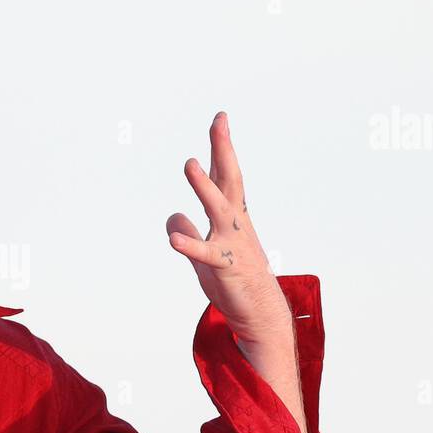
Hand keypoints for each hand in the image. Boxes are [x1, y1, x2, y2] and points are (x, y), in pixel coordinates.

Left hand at [166, 112, 292, 345]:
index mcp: (230, 217)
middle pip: (228, 180)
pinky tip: (172, 239)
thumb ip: (189, 232)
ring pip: (218, 209)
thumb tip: (173, 217)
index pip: (224, 176)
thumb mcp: (204, 255)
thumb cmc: (234, 281)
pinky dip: (189, 245)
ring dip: (204, 187)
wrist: (259, 313)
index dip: (220, 148)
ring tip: (189, 163)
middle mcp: (234, 223)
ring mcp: (231, 243)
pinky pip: (205, 254)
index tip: (220, 118)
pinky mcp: (224, 267)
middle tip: (219, 121)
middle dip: (223, 150)